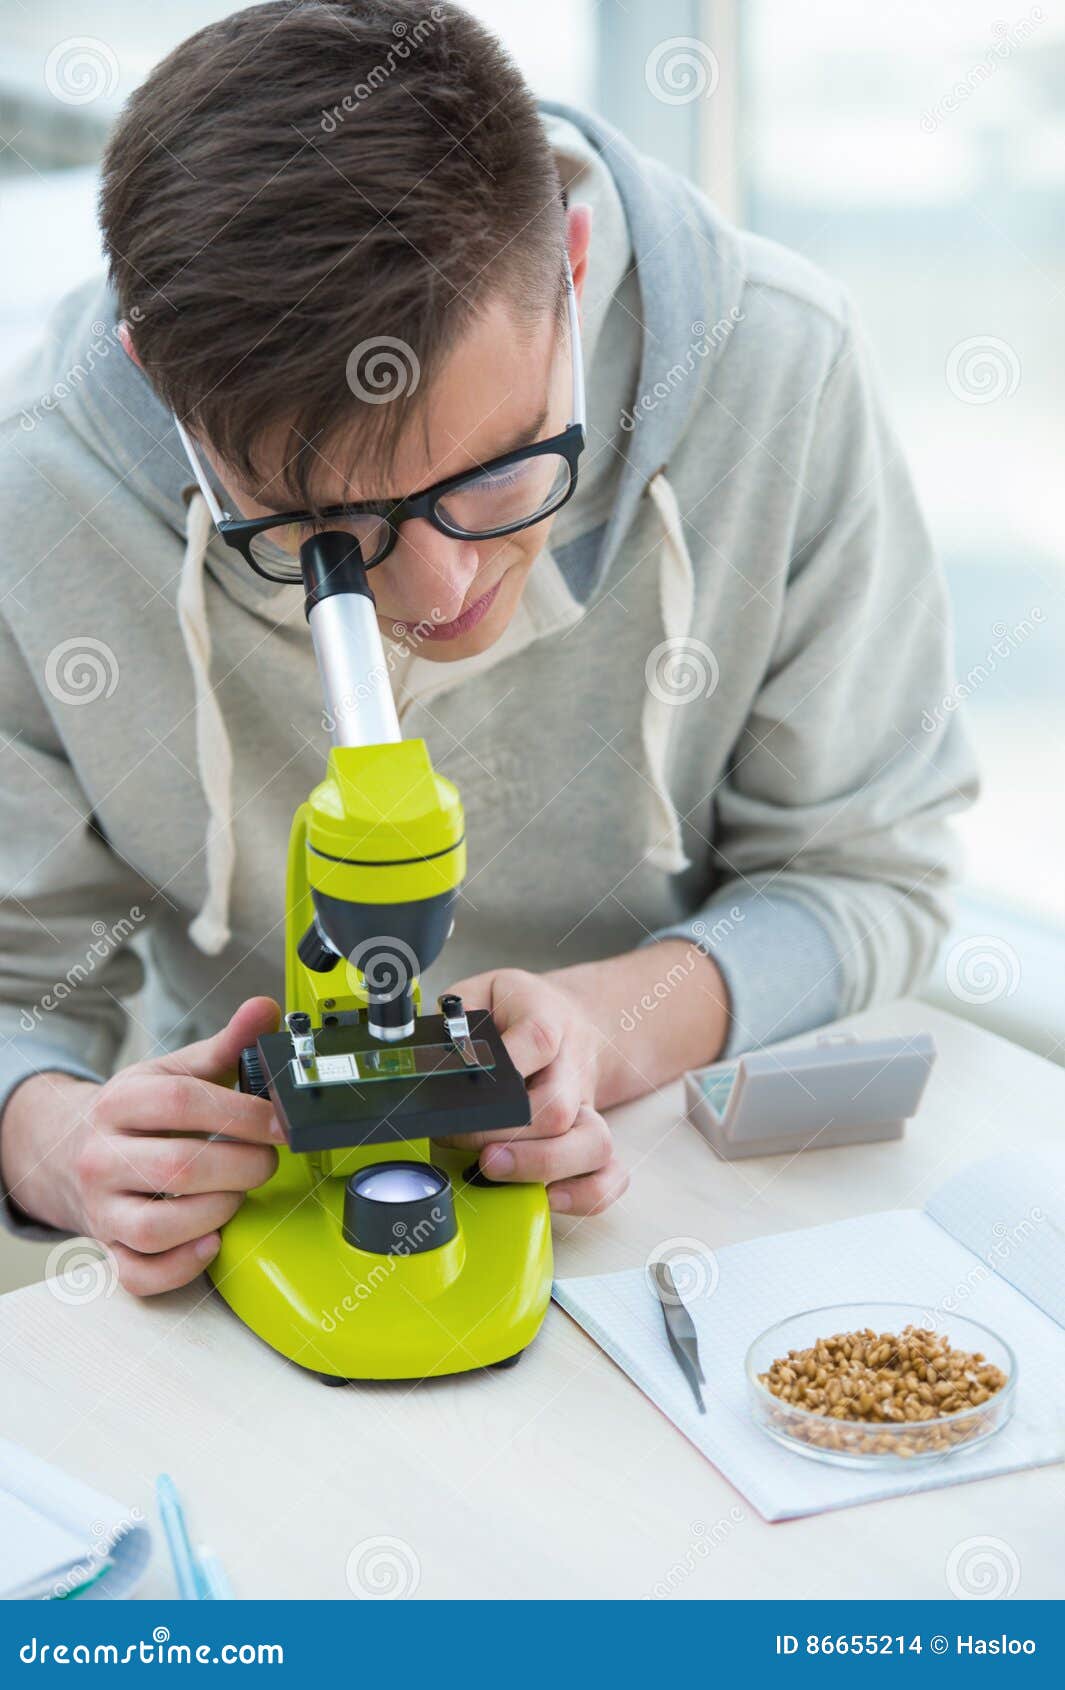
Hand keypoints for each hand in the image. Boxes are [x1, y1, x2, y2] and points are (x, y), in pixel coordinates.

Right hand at [1, 998, 281, 1294]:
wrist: (73, 1151)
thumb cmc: (136, 1114)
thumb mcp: (173, 1071)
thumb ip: (225, 1045)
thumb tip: (264, 1009)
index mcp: (120, 1103)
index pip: (182, 1104)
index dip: (242, 1113)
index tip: (279, 1123)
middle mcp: (102, 1157)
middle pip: (178, 1168)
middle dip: (242, 1166)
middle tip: (266, 1160)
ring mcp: (102, 1208)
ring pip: (159, 1227)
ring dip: (217, 1212)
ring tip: (237, 1192)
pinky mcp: (109, 1248)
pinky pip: (141, 1273)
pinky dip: (182, 1265)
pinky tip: (211, 1240)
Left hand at [439, 968, 628, 1215]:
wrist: (572, 1019)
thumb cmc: (519, 1011)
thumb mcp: (482, 992)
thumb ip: (456, 1016)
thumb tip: (430, 1053)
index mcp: (547, 1018)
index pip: (538, 1039)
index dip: (505, 1068)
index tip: (464, 1084)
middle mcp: (573, 1065)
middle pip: (557, 1107)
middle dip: (506, 1134)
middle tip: (463, 1139)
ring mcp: (587, 1105)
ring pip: (592, 1143)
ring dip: (541, 1165)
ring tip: (493, 1168)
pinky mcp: (594, 1136)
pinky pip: (611, 1173)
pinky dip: (587, 1194)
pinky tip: (549, 1197)